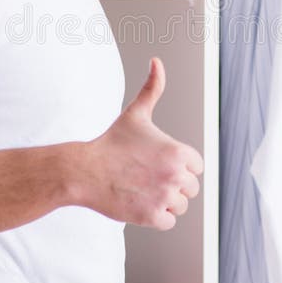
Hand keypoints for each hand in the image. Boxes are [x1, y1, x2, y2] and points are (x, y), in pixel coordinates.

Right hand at [79, 57, 202, 229]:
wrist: (84, 170)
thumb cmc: (111, 141)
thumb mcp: (136, 113)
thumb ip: (153, 88)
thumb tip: (157, 61)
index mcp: (178, 152)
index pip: (197, 167)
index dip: (179, 165)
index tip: (159, 162)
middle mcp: (175, 175)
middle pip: (190, 188)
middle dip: (173, 184)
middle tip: (148, 176)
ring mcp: (164, 197)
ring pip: (180, 205)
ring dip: (165, 201)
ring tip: (142, 188)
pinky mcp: (151, 217)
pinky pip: (168, 221)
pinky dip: (156, 216)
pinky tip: (139, 201)